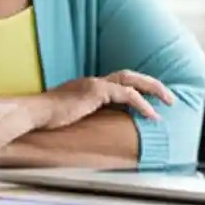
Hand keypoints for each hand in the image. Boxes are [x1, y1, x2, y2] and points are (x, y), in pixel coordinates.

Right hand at [34, 70, 174, 129]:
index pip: (117, 82)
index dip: (136, 89)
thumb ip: (84, 117)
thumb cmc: (47, 119)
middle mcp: (93, 81)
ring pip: (131, 80)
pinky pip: (127, 95)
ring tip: (168, 101)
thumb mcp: (70, 116)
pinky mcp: (96, 91)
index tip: (150, 100)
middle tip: (169, 97)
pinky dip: (142, 104)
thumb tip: (95, 129)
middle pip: (129, 75)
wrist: (35, 113)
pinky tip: (152, 115)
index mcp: (88, 86)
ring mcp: (94, 84)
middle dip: (151, 84)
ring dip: (153, 89)